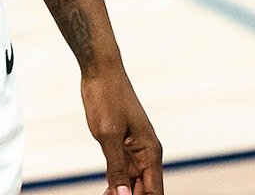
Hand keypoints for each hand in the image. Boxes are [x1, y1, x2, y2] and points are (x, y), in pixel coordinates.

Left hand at [81, 69, 161, 194]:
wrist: (100, 72)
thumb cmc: (107, 98)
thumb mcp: (108, 136)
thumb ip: (116, 168)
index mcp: (150, 152)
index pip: (153, 191)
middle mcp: (146, 154)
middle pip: (144, 189)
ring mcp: (133, 150)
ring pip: (133, 182)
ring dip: (122, 193)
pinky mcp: (121, 144)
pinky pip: (122, 171)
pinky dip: (116, 182)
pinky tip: (106, 190)